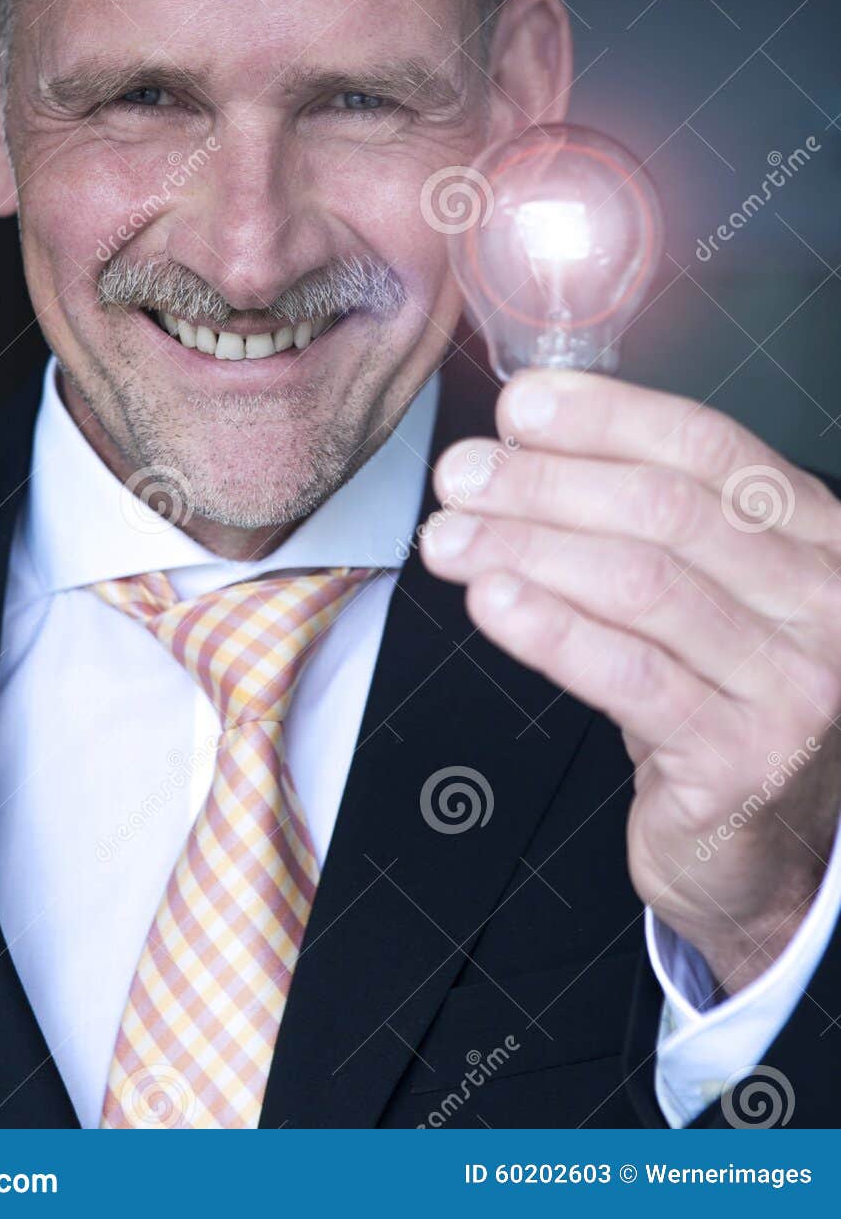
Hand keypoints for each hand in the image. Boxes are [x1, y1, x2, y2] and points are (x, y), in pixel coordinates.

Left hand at [421, 369, 840, 996]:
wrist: (766, 845)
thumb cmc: (721, 696)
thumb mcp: (710, 593)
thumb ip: (649, 517)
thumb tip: (526, 435)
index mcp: (817, 536)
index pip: (708, 448)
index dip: (605, 417)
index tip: (518, 407)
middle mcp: (822, 601)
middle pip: (666, 511)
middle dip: (545, 482)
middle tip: (460, 475)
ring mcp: (792, 683)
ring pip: (641, 583)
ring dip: (526, 547)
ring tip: (449, 537)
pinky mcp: (742, 756)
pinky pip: (627, 674)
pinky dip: (549, 629)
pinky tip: (490, 602)